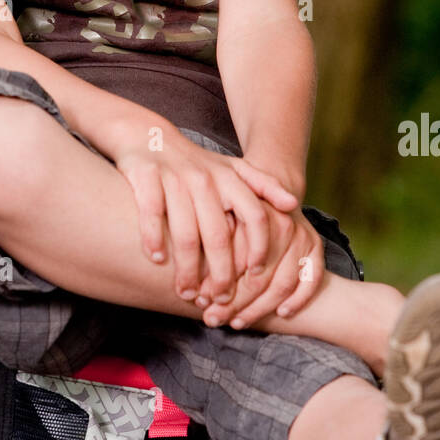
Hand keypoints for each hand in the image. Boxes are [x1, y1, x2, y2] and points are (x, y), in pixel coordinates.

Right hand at [113, 131, 298, 304]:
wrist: (150, 138)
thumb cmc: (197, 164)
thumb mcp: (233, 169)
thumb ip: (263, 186)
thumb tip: (293, 205)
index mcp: (230, 178)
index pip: (254, 216)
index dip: (258, 248)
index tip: (256, 275)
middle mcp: (205, 178)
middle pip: (219, 235)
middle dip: (221, 274)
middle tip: (220, 300)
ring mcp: (175, 178)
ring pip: (185, 233)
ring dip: (187, 269)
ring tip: (187, 293)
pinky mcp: (147, 178)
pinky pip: (153, 215)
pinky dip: (154, 240)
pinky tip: (157, 260)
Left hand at [197, 206, 325, 328]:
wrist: (266, 193)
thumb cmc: (231, 209)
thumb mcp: (213, 214)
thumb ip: (207, 245)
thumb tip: (191, 285)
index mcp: (252, 212)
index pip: (237, 258)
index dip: (218, 285)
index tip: (201, 303)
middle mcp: (281, 222)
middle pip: (259, 276)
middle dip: (235, 303)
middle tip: (213, 319)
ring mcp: (301, 235)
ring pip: (283, 283)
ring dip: (260, 309)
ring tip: (237, 322)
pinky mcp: (315, 246)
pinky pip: (311, 279)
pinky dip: (298, 299)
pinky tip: (282, 313)